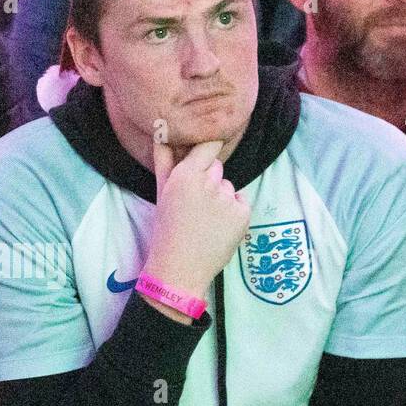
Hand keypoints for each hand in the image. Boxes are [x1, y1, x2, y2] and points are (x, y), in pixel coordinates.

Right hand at [143, 139, 250, 299]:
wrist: (179, 269)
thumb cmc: (166, 231)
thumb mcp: (162, 194)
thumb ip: (164, 162)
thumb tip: (163, 136)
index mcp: (186, 175)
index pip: (208, 146)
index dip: (207, 152)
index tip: (203, 160)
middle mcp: (209, 182)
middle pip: (217, 166)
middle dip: (209, 179)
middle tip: (195, 204)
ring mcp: (228, 198)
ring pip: (228, 187)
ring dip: (221, 198)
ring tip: (205, 220)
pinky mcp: (243, 214)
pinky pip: (241, 203)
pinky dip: (233, 213)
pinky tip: (218, 228)